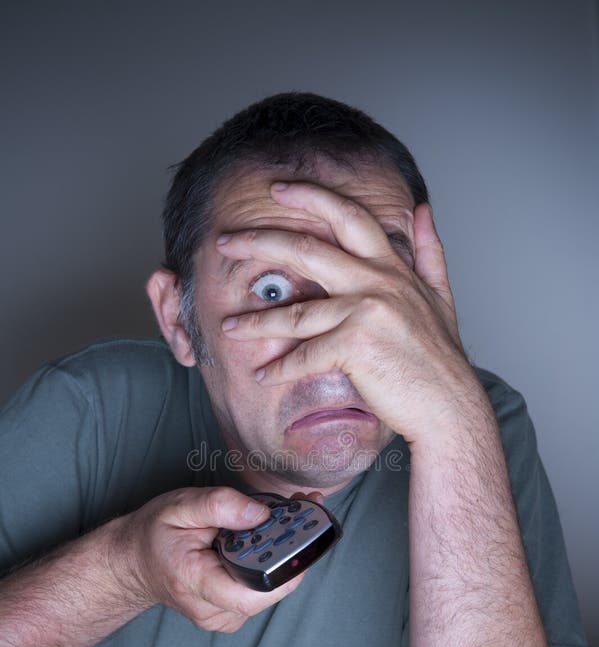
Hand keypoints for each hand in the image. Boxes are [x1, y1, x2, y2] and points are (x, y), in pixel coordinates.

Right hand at [118, 486, 321, 632]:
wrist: (134, 561)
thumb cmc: (154, 533)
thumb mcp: (179, 506)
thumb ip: (220, 506)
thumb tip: (262, 514)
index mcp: (196, 583)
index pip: (253, 593)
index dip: (286, 567)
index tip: (304, 531)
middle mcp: (211, 610)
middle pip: (270, 589)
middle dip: (292, 550)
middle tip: (304, 510)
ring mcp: (223, 616)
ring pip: (270, 590)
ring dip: (285, 555)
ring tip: (288, 518)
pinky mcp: (232, 613)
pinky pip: (263, 591)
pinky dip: (273, 564)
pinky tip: (270, 539)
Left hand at [217, 183, 480, 443]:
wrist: (449, 407)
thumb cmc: (440, 359)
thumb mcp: (441, 297)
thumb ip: (429, 251)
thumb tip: (421, 209)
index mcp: (392, 268)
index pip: (349, 216)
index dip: (311, 196)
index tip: (278, 188)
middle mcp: (378, 282)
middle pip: (308, 251)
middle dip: (259, 242)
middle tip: (224, 242)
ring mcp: (367, 312)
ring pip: (296, 311)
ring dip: (256, 322)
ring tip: (229, 327)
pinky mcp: (356, 347)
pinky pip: (305, 356)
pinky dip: (281, 369)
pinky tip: (263, 375)